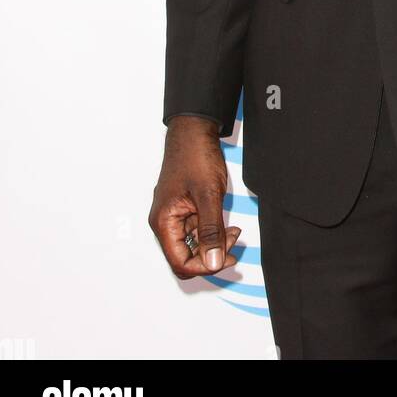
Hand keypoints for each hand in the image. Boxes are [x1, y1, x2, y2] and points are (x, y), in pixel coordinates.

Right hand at [148, 117, 241, 278]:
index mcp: (163, 222)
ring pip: (193, 245)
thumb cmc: (195, 155)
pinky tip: (226, 224)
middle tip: (233, 242)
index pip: (180, 262)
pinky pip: (196, 231)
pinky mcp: (184, 209)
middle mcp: (165, 222)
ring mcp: (174, 216)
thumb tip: (213, 262)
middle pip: (185, 257)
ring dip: (214, 243)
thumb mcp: (208, 194)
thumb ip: (210, 230)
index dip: (204, 266)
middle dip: (211, 255)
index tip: (227, 257)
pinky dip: (212, 231)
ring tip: (233, 230)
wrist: (194, 130)